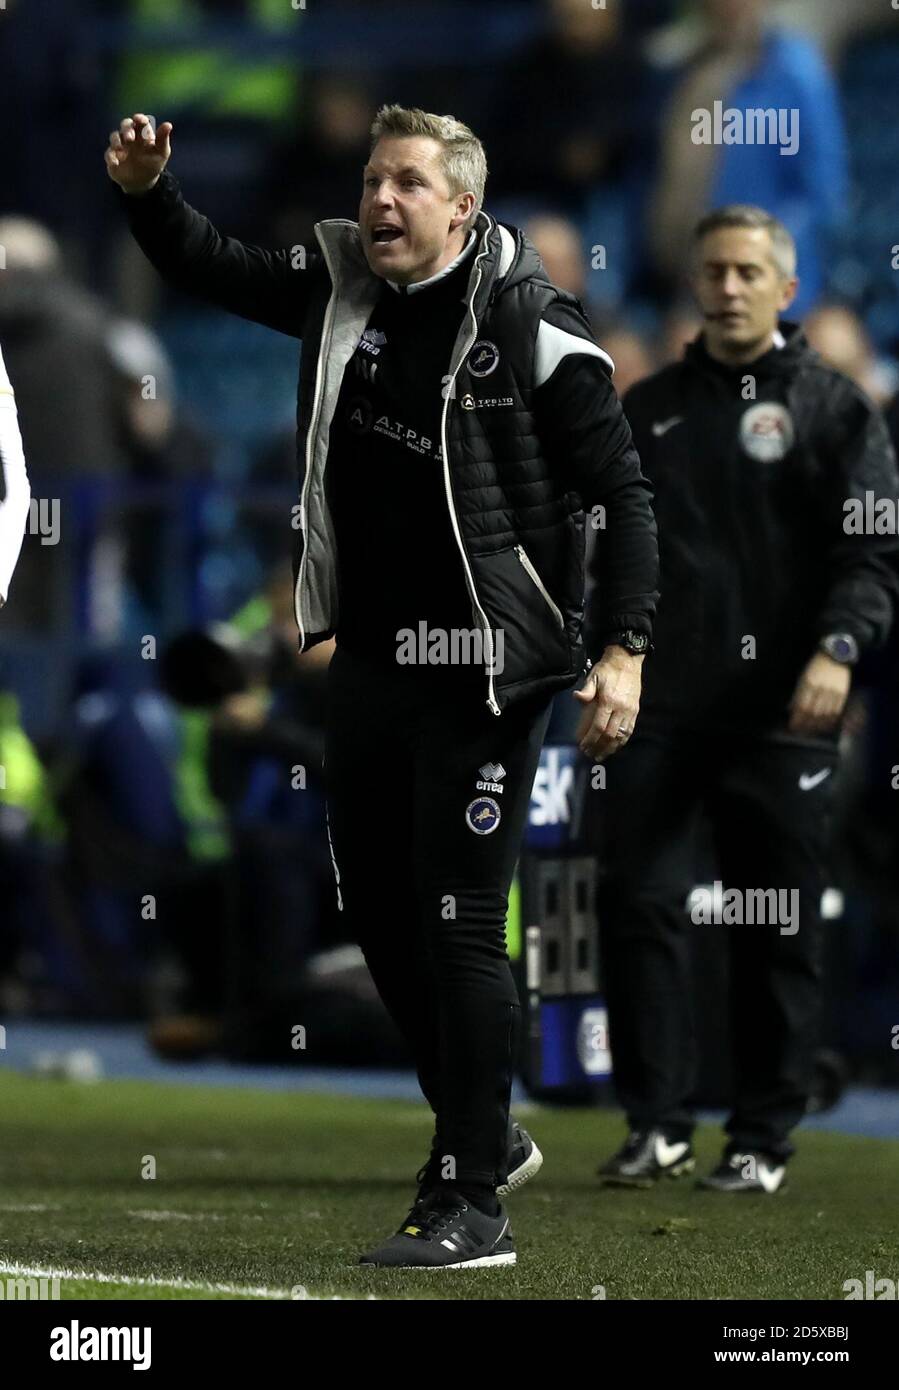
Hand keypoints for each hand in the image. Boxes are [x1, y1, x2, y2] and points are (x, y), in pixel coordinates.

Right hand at [105, 113, 172, 193]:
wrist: (142, 182)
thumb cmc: (153, 164)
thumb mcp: (161, 153)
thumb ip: (163, 139)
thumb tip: (168, 124)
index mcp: (142, 133)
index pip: (140, 121)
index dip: (139, 119)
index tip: (139, 120)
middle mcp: (130, 136)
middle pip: (125, 125)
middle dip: (126, 129)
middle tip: (130, 138)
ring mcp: (120, 145)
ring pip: (114, 136)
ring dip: (116, 141)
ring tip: (120, 149)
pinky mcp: (112, 156)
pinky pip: (109, 153)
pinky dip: (111, 157)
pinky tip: (116, 162)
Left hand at [573, 645, 643, 760]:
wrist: (627, 661)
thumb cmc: (608, 669)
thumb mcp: (594, 676)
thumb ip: (587, 690)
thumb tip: (576, 697)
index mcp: (609, 700)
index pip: (599, 727)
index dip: (591, 739)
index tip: (583, 746)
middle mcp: (621, 708)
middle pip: (610, 735)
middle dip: (599, 747)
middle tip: (590, 754)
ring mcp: (630, 711)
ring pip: (621, 735)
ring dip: (611, 748)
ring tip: (601, 755)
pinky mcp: (635, 711)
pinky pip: (629, 730)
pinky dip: (622, 741)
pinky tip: (615, 747)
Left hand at [788, 651, 850, 735]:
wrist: (835, 656)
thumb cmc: (815, 666)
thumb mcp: (802, 677)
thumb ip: (797, 693)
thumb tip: (790, 709)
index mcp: (808, 684)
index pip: (801, 707)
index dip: (797, 719)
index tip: (793, 726)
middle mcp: (821, 689)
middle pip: (812, 713)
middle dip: (806, 725)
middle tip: (801, 731)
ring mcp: (833, 692)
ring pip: (825, 715)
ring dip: (817, 725)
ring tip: (812, 730)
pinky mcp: (843, 693)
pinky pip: (836, 711)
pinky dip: (830, 720)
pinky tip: (825, 725)